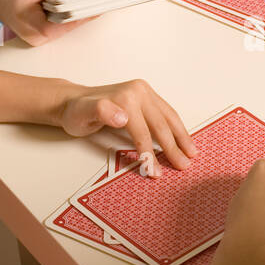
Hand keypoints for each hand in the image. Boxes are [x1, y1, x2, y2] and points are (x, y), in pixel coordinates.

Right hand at [0, 0, 91, 46]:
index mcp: (41, 30)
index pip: (73, 21)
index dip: (88, 9)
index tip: (102, 1)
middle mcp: (42, 39)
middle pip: (71, 23)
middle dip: (79, 7)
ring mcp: (41, 39)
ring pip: (66, 24)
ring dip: (70, 9)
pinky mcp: (40, 35)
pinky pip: (58, 24)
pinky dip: (62, 12)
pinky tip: (60, 1)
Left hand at [58, 79, 197, 171]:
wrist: (72, 101)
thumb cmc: (77, 113)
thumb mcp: (82, 114)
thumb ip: (101, 112)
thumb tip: (123, 117)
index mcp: (128, 97)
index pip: (144, 132)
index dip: (151, 154)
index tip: (155, 172)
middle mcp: (139, 91)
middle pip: (161, 124)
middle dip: (173, 148)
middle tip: (183, 167)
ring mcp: (145, 92)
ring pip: (169, 117)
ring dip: (182, 137)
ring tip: (192, 154)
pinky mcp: (147, 95)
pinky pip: (166, 112)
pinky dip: (176, 127)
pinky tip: (182, 138)